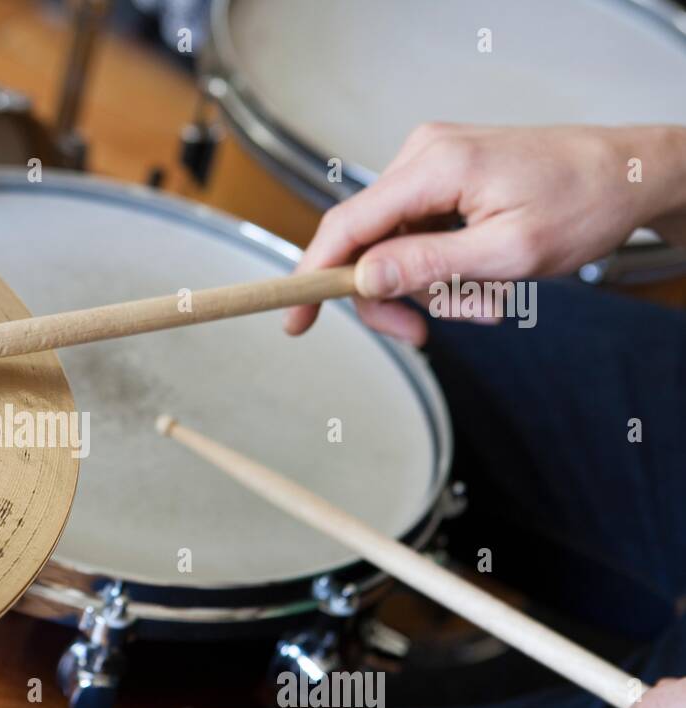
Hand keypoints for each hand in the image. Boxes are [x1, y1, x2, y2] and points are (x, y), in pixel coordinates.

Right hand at [285, 124, 685, 344]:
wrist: (628, 172)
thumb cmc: (583, 205)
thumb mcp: (507, 253)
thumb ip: (428, 266)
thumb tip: (361, 278)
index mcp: (434, 167)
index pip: (345, 226)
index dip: (312, 277)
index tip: (294, 319)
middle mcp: (422, 155)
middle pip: (366, 242)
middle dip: (390, 296)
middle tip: (420, 337)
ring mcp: (431, 162)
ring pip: (393, 244)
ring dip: (427, 287)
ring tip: (481, 303)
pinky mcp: (443, 175)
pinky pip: (416, 233)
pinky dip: (439, 268)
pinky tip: (477, 281)